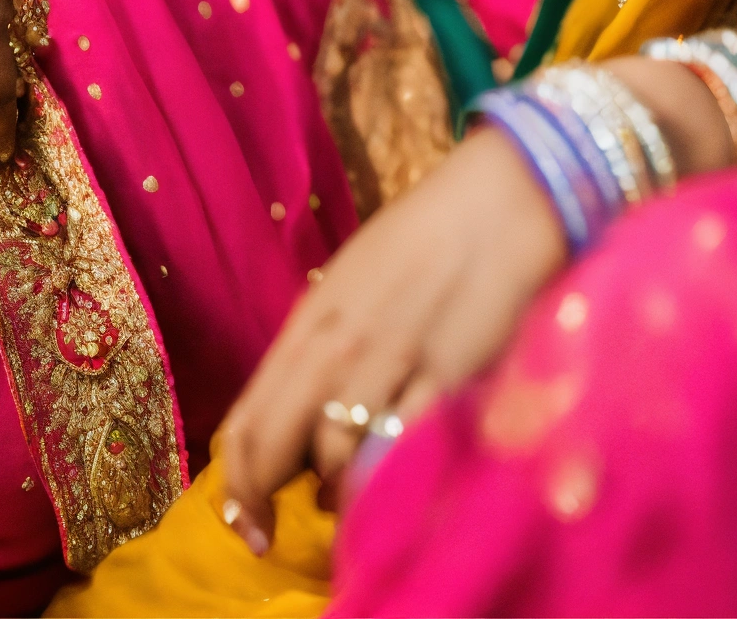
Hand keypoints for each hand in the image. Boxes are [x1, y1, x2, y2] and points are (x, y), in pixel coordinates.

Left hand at [219, 127, 567, 550]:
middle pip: (276, 443)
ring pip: (333, 453)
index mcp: (311, 318)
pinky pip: (399, 447)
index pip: (248, 414)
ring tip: (342, 500)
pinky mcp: (445, 374)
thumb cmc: (424, 238)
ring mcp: (390, 359)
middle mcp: (339, 342)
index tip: (246, 516)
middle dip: (263, 500)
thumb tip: (297, 416)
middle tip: (272, 534)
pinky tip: (387, 487)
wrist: (498, 203)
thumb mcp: (350, 282)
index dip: (237, 478)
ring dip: (331, 492)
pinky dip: (384, 479)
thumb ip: (320, 345)